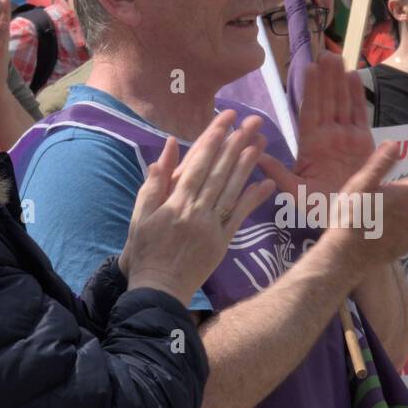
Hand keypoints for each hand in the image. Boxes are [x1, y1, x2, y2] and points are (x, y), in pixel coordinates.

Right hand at [118, 111, 274, 305]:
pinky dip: (254, 199)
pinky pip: (240, 216)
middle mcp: (197, 211)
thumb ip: (155, 181)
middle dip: (237, 143)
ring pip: (233, 189)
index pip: (198, 162)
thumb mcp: (141, 213)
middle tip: (252, 121)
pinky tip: (267, 182)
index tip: (225, 118)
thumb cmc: (145, 250)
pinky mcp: (223, 241)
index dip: (213, 138)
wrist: (158, 289)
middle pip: (220, 171)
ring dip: (248, 164)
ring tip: (261, 142)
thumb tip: (166, 147)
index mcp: (175, 201)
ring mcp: (212, 226)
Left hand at [258, 53, 373, 197]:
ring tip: (338, 57)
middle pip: (326, 101)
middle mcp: (328, 136)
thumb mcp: (296, 193)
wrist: (350, 219)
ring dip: (340, 81)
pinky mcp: (364, 142)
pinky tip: (354, 77)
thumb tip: (256, 157)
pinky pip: (360, 115)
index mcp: (310, 145)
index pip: (309, 111)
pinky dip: (358, 97)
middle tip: (325, 53)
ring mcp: (346, 137)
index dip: (310, 90)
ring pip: (342, 103)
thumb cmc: (320, 208)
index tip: (308, 68)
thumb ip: (279, 174)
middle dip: (325, 78)